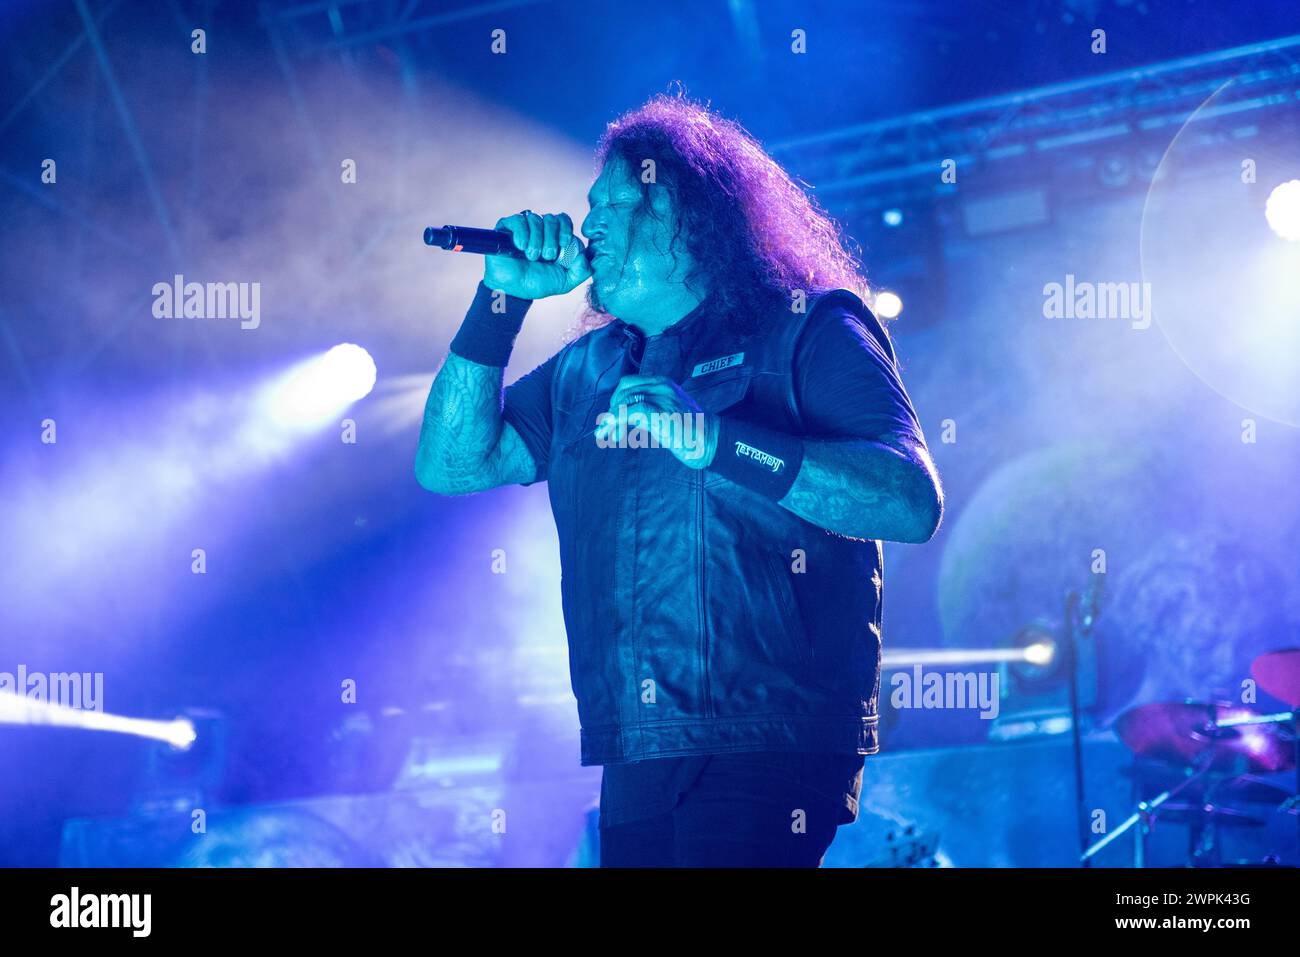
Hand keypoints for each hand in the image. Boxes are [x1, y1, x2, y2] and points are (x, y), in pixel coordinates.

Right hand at [484, 210, 591, 299]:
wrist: (511, 289)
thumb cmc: (536, 284)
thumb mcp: (564, 282)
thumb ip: (581, 272)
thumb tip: (585, 255)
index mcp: (555, 238)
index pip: (564, 221)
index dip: (566, 232)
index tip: (562, 247)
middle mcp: (540, 229)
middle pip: (552, 219)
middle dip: (551, 239)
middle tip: (546, 257)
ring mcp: (524, 226)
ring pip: (536, 219)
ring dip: (536, 240)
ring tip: (531, 257)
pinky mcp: (507, 226)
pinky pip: (519, 220)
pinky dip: (522, 234)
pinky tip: (521, 247)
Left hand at [595, 374, 717, 469]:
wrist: (710, 440)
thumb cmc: (690, 429)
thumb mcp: (669, 410)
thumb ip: (650, 406)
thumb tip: (625, 414)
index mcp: (664, 383)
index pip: (629, 383)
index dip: (616, 398)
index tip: (611, 416)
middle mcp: (662, 387)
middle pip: (624, 390)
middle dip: (611, 409)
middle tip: (608, 428)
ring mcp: (662, 399)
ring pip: (625, 401)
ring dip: (610, 419)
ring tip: (607, 434)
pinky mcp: (661, 414)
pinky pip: (631, 412)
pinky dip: (617, 421)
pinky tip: (613, 432)